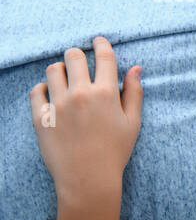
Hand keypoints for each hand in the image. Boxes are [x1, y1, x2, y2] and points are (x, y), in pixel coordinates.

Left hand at [29, 37, 142, 207]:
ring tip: (66, 80)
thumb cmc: (115, 152)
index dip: (102, 44)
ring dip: (61, 70)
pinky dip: (43, 88)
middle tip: (80, 62)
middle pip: (74, 57)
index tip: (99, 40)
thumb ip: (134, 93)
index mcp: (106, 94)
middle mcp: (80, 94)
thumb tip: (135, 68)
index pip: (104, 57)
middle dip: (78, 55)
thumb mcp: (133, 123)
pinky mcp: (41, 117)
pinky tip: (51, 94)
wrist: (88, 179)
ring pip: (53, 70)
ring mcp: (58, 105)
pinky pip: (36, 91)